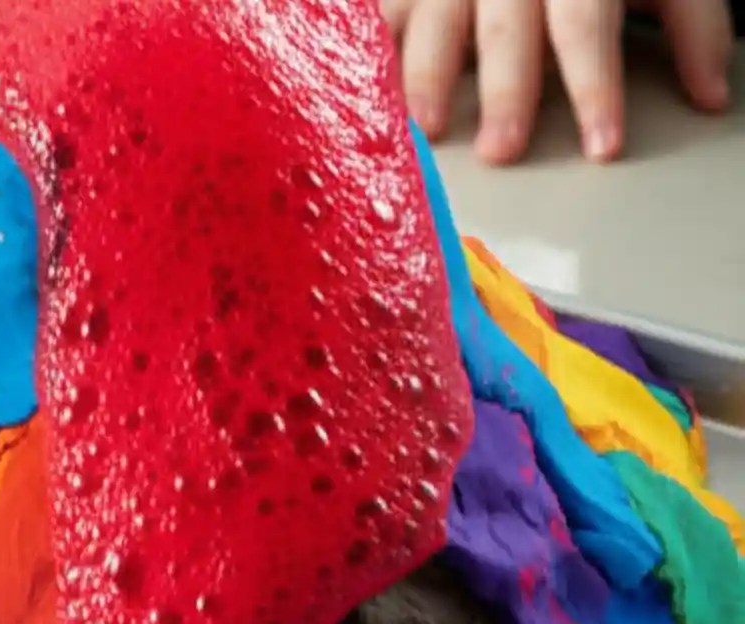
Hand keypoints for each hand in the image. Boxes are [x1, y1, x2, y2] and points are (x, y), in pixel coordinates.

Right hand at [382, 0, 733, 163]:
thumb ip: (692, 23)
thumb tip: (710, 94)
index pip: (585, 25)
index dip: (594, 86)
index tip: (602, 145)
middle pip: (506, 29)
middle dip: (505, 92)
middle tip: (502, 151)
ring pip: (433, 20)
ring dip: (425, 77)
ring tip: (426, 129)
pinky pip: (384, 15)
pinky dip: (373, 51)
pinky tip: (369, 90)